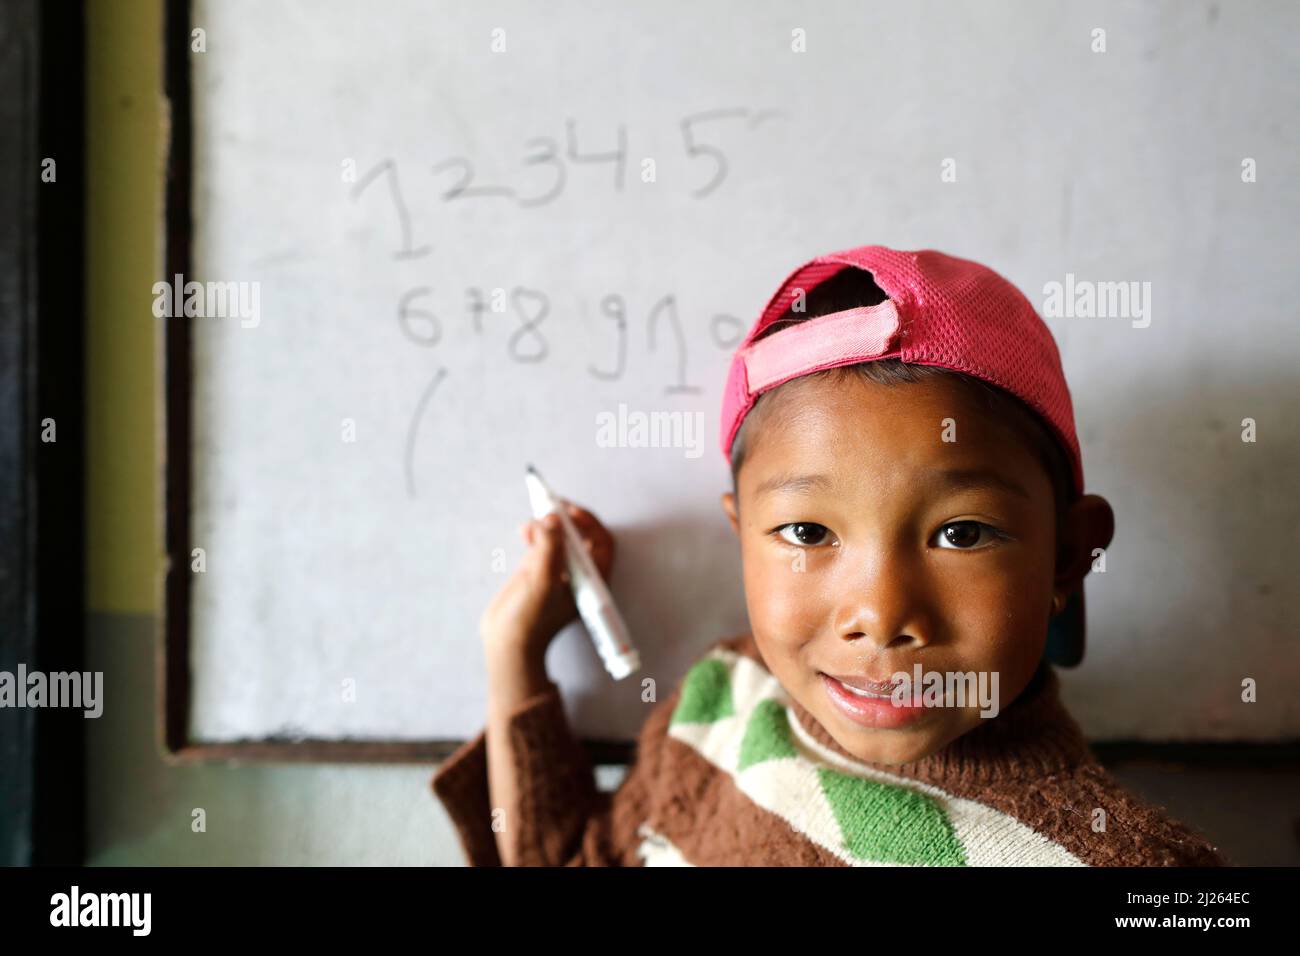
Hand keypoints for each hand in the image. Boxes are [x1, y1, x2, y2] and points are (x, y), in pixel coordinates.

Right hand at [479, 501, 616, 663]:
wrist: (507, 644)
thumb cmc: (531, 622)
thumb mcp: (543, 582)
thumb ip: (550, 548)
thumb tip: (551, 521)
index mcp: (592, 581)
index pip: (601, 542)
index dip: (588, 522)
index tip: (568, 512)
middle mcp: (579, 575)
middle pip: (581, 536)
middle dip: (566, 519)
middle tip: (549, 506)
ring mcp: (558, 572)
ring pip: (561, 538)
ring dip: (548, 524)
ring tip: (532, 522)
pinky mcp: (539, 572)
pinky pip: (543, 544)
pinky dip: (535, 534)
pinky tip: (524, 531)